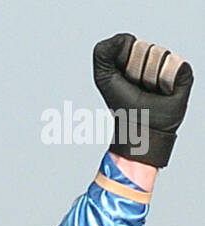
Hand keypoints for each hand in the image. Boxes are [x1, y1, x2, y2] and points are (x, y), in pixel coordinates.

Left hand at [93, 34, 193, 167]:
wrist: (140, 128)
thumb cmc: (123, 107)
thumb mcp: (103, 78)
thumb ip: (102, 52)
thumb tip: (123, 38)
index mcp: (135, 55)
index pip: (129, 42)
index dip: (122, 62)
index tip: (123, 79)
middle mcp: (153, 57)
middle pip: (143, 48)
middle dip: (135, 71)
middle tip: (137, 87)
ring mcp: (168, 64)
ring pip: (158, 55)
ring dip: (149, 78)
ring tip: (150, 91)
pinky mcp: (183, 73)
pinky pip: (174, 64)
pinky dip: (165, 80)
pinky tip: (163, 92)